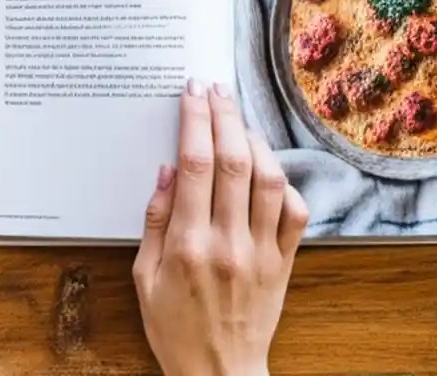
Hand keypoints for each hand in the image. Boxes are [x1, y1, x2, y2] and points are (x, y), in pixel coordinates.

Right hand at [133, 80, 308, 375]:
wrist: (219, 374)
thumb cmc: (174, 328)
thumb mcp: (143, 277)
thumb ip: (155, 221)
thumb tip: (167, 171)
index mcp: (188, 244)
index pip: (195, 164)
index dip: (194, 120)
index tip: (192, 93)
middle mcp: (228, 243)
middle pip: (234, 161)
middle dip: (224, 115)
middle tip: (215, 88)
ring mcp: (261, 252)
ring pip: (268, 178)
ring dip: (255, 139)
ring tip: (238, 119)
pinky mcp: (284, 262)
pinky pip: (293, 211)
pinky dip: (283, 181)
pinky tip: (267, 167)